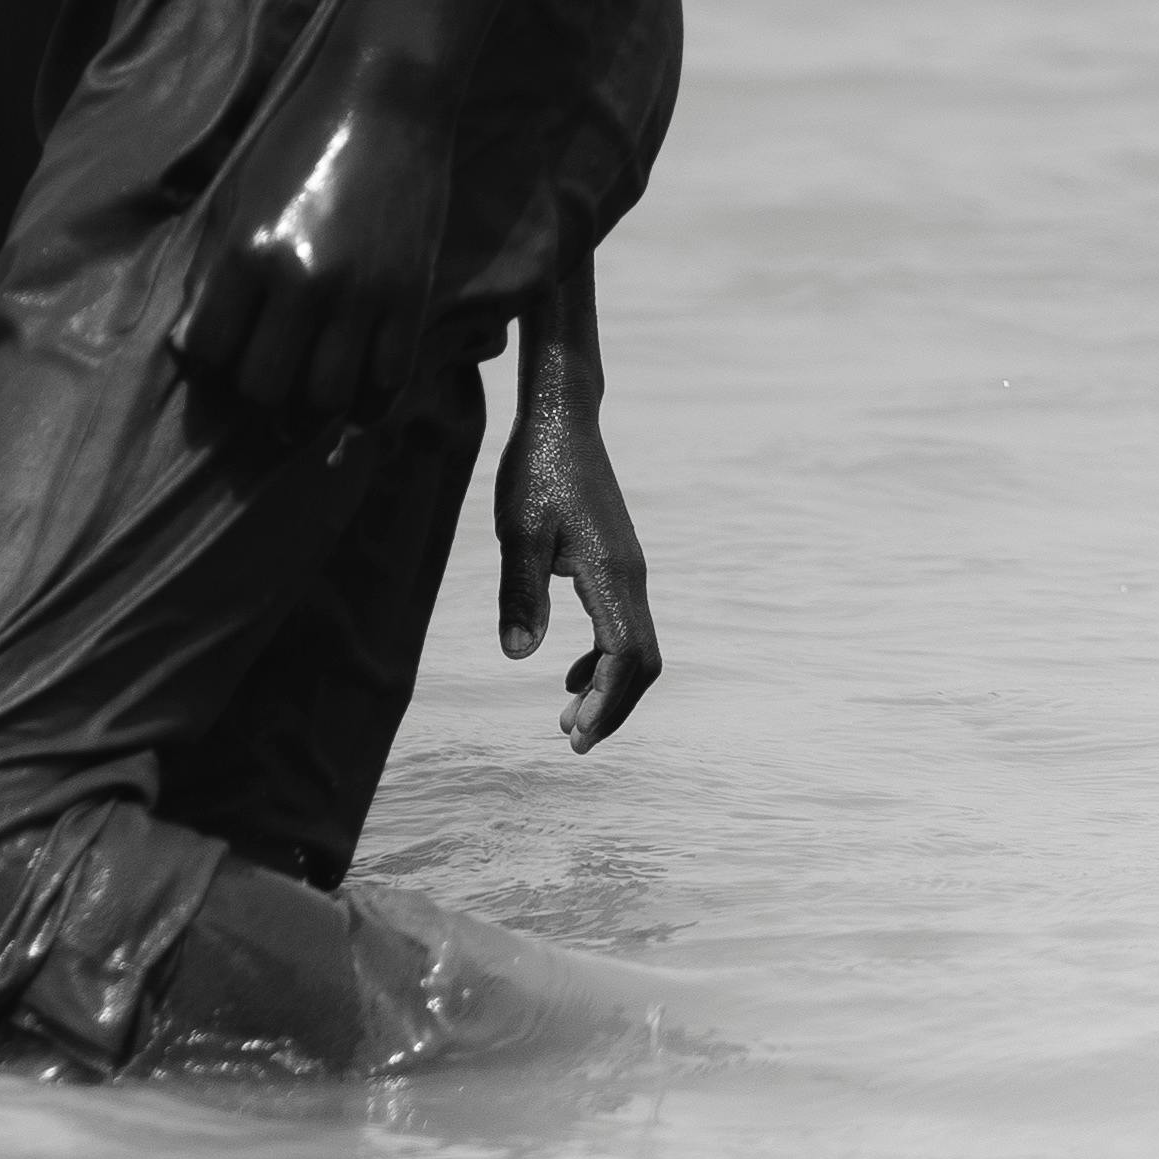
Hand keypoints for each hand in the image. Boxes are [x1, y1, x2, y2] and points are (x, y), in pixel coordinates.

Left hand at [172, 57, 452, 426]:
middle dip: (255, 390)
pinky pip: (385, 384)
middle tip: (262, 372)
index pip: (209, 352)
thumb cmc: (298, 138)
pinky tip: (353, 397)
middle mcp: (300, 282)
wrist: (384, 99)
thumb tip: (191, 345)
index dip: (207, 363)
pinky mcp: (409, 300)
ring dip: (309, 406)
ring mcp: (360, 296)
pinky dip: (367, 405)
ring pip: (324, 399)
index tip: (220, 352)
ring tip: (304, 391)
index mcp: (247, 250)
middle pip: (263, 387)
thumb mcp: (236, 194)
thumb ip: (210, 271)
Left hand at [493, 394, 659, 751]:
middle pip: (642, 661)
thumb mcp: (518, 529)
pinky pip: (624, 624)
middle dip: (612, 706)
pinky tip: (567, 669)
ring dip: (608, 686)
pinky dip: (603, 657)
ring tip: (567, 719)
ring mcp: (628, 568)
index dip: (604, 702)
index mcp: (612, 572)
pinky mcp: (617, 561)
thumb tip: (516, 657)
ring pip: (636, 645)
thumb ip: (520, 592)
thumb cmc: (536, 466)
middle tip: (573, 742)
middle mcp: (632, 575)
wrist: (561, 417)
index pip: (624, 656)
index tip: (575, 737)